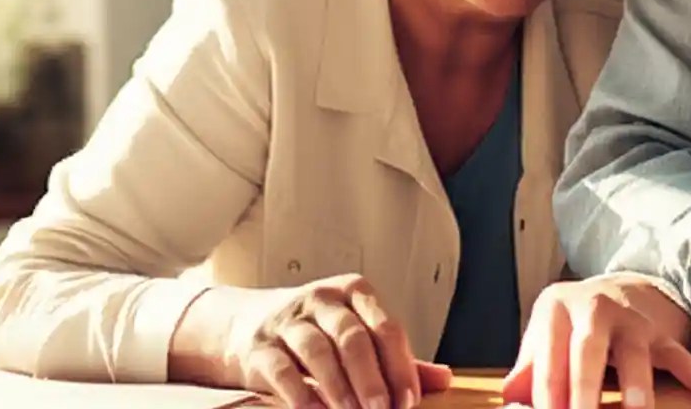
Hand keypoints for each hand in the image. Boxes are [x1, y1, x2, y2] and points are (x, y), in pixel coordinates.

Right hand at [171, 274, 451, 408]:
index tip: (408, 401)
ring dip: (338, 388)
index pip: (385, 327)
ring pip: (318, 350)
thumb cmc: (317, 332)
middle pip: (353, 337)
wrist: (246, 326)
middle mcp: (322, 299)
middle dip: (371, 379)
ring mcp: (288, 319)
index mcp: (355, 292)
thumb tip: (445, 379)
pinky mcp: (260, 345)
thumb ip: (396, 358)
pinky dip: (301, 395)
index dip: (400, 366)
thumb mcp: (358, 334)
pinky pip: (282, 369)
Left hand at [501, 275, 690, 408]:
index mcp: (556, 307)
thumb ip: (528, 368)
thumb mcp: (543, 335)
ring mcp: (630, 317)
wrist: (615, 291)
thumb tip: (511, 399)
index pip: (548, 354)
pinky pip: (677, 352)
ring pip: (635, 351)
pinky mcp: (658, 330)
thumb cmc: (569, 326)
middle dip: (585, 388)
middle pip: (589, 348)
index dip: (545, 391)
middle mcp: (594, 306)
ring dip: (637, 385)